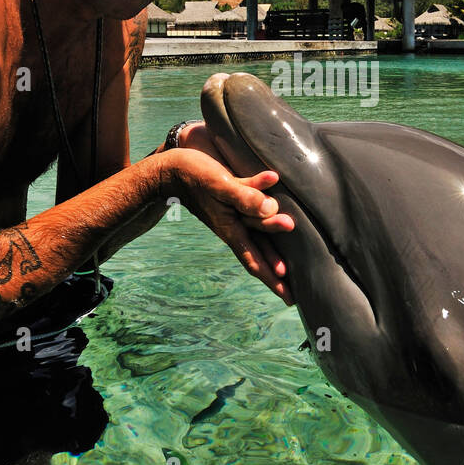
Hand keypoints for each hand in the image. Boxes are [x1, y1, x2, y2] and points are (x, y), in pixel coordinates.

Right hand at [160, 146, 294, 303]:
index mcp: (230, 229)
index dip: (271, 278)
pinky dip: (263, 188)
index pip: (254, 259)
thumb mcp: (218, 186)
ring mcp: (234, 209)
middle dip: (275, 267)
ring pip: (259, 226)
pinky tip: (273, 178)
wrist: (172, 167)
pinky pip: (252, 194)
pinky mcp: (234, 191)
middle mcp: (234, 223)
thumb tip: (270, 209)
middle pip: (260, 248)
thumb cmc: (193, 177)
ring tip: (288, 244)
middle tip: (291, 286)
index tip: (287, 297)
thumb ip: (244, 197)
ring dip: (274, 234)